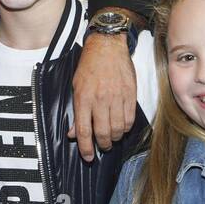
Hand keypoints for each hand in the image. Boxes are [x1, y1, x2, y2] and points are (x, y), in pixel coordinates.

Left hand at [69, 32, 137, 161]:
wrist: (107, 46)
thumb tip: (74, 134)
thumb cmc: (89, 66)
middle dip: (102, 145)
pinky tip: (122, 127)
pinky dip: (126, 127)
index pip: (84, 131)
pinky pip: (129, 119)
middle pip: (103, 133)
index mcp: (83, 99)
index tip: (87, 157)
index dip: (86, 148)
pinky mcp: (130, 94)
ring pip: (118, 129)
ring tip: (112, 137)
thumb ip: (76, 112)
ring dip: (115, 138)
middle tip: (102, 146)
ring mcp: (117, 98)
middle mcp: (100, 100)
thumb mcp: (76, 87)